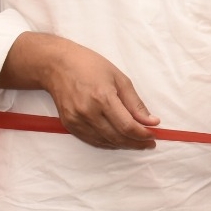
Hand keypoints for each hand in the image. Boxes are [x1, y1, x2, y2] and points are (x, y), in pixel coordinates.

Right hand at [7, 33, 158, 150]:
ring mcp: (76, 120)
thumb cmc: (91, 66)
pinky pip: (91, 140)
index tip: (153, 136)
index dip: (143, 134)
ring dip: (123, 145)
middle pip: (116, 137)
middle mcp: (88, 112)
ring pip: (104, 142)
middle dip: (136, 143)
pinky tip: (118, 140)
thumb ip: (135, 103)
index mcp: (103, 98)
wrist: (56, 66)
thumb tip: (151, 121)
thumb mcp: (120, 79)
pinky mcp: (68, 124)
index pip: (127, 126)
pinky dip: (107, 143)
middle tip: (149, 143)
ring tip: (137, 142)